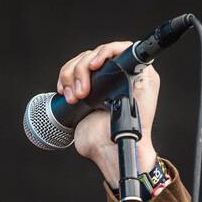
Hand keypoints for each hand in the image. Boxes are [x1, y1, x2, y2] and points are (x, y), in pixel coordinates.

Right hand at [56, 41, 160, 183]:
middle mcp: (117, 76)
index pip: (119, 49)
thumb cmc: (129, 133)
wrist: (109, 152)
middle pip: (94, 55)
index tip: (95, 65)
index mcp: (135, 75)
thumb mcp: (137, 100)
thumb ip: (134, 79)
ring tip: (76, 98)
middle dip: (83, 71)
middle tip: (83, 93)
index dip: (104, 52)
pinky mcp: (84, 92)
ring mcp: (99, 83)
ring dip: (72, 78)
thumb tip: (128, 59)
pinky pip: (69, 75)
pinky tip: (67, 95)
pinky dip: (64, 82)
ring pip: (79, 63)